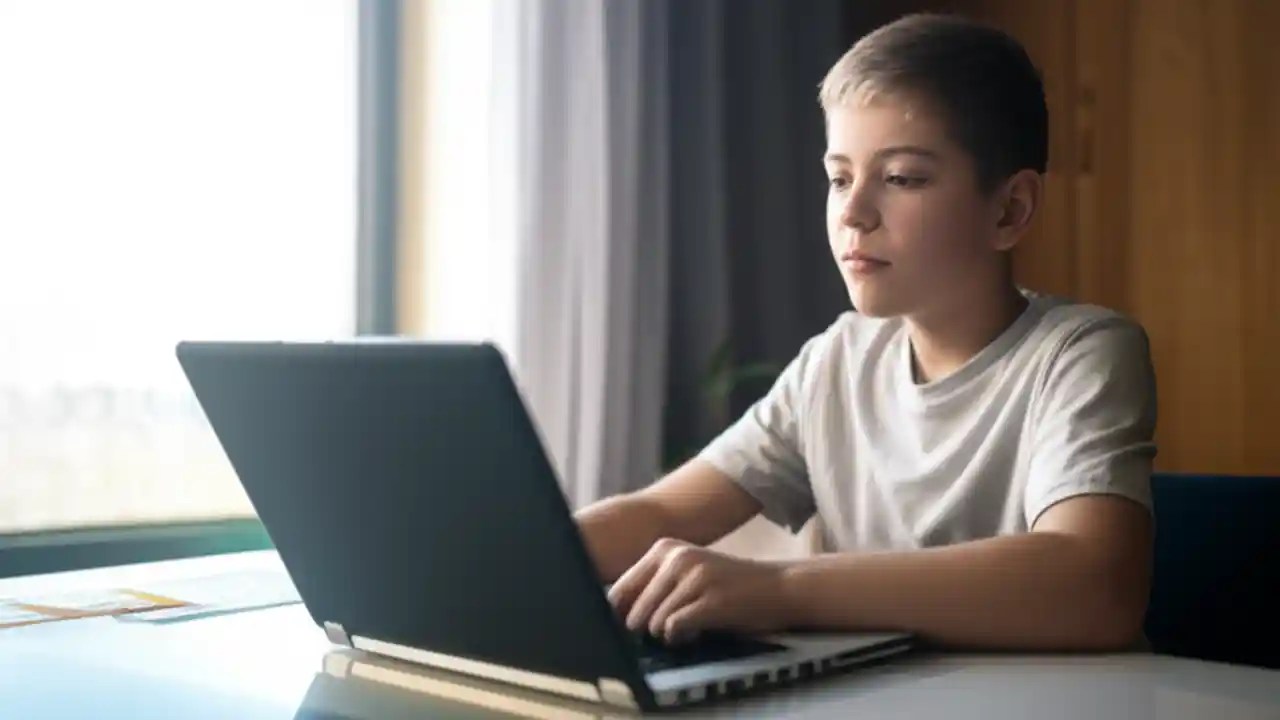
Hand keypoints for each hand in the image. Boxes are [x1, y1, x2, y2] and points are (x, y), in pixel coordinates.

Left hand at [606, 538, 793, 643]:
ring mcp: (695, 577)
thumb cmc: (729, 585)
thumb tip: (614, 614)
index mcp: (665, 548)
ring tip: (684, 630)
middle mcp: (676, 557)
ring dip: (665, 635)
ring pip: (654, 622)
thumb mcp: (687, 572)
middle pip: (634, 609)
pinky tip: (693, 633)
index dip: (621, 615)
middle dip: (645, 629)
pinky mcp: (711, 600)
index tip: (634, 628)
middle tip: (667, 630)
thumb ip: (653, 586)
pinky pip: (675, 628)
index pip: (620, 589)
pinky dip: (680, 638)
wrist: (778, 586)